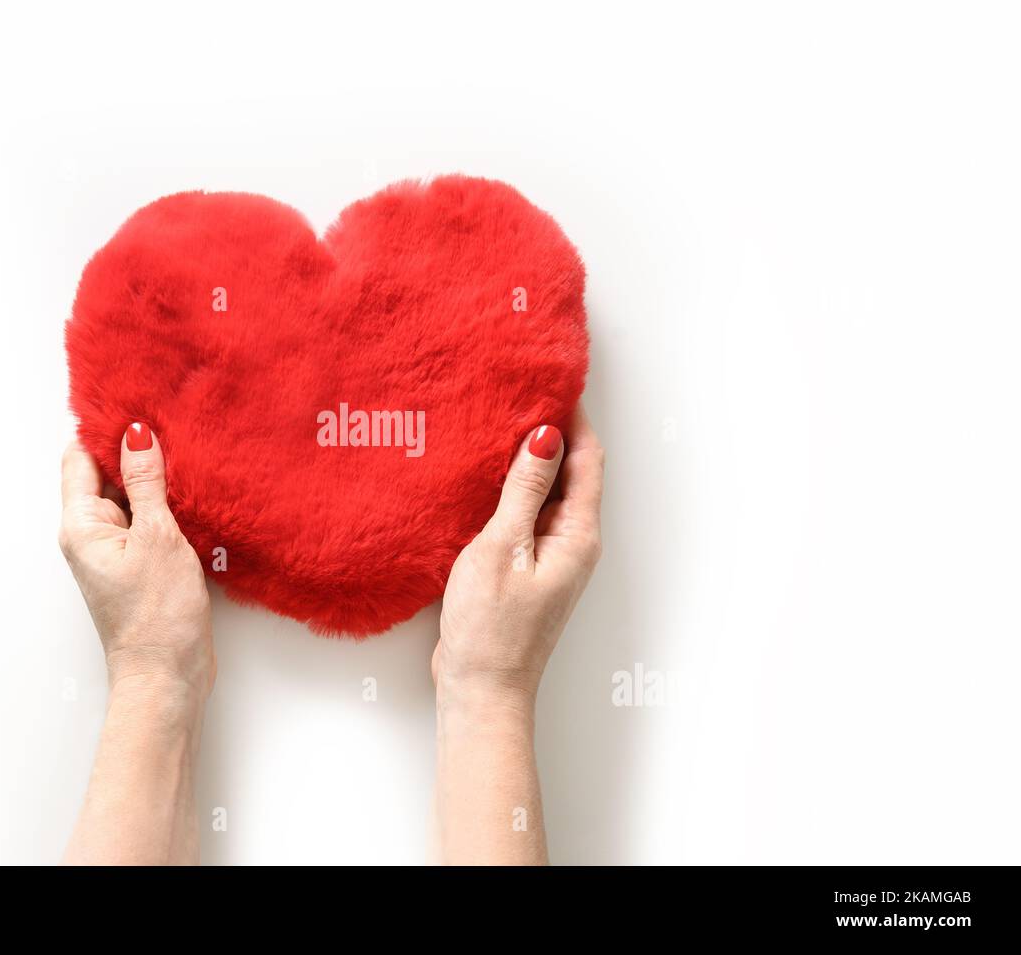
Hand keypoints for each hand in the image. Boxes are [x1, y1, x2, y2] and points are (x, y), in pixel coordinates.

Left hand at [59, 423, 214, 699]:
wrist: (167, 678)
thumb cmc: (157, 616)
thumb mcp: (158, 537)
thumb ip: (147, 482)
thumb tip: (136, 434)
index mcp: (81, 524)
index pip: (80, 457)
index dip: (104, 428)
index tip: (135, 400)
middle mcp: (91, 534)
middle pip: (104, 474)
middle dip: (134, 448)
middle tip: (171, 418)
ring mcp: (115, 550)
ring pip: (131, 497)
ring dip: (155, 478)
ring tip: (187, 449)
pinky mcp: (139, 564)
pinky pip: (148, 521)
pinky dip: (166, 504)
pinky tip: (193, 492)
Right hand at [435, 407, 604, 708]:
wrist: (481, 688)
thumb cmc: (491, 628)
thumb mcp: (502, 547)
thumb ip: (523, 489)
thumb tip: (546, 434)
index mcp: (577, 534)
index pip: (587, 458)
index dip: (572, 415)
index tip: (547, 379)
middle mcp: (573, 541)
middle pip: (570, 471)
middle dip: (548, 430)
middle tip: (515, 392)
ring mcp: (551, 555)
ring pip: (546, 492)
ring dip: (527, 460)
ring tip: (494, 424)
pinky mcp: (527, 566)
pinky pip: (526, 514)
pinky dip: (511, 490)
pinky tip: (482, 478)